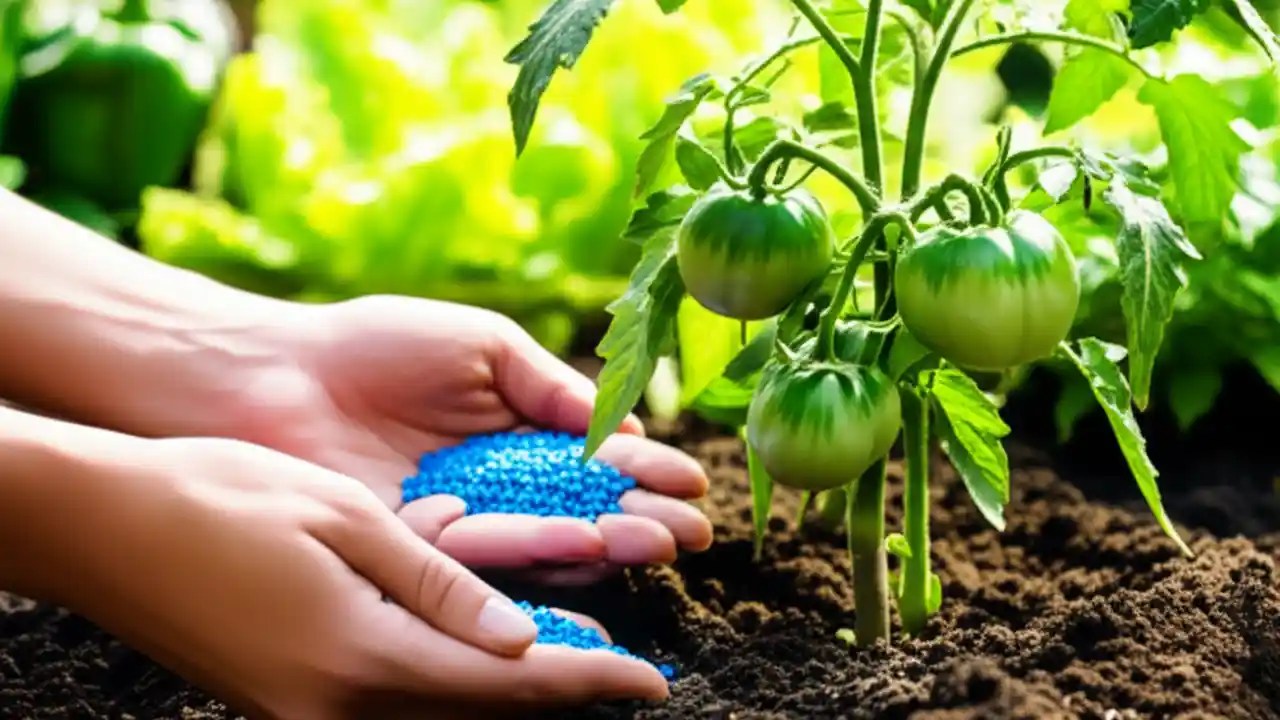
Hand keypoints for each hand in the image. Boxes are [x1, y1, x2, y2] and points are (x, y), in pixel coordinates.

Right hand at [51, 436, 667, 718]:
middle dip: (560, 696)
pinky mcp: (288, 704)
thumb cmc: (222, 497)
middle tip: (624, 671)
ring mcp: (308, 715)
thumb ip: (441, 588)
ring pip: (443, 718)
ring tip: (575, 661)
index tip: (650, 683)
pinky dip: (455, 688)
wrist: (101, 527)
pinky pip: (397, 707)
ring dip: (511, 695)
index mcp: (364, 658)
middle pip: (482, 717)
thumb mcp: (348, 520)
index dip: (588, 684)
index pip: (508, 687)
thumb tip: (521, 640)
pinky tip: (484, 656)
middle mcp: (339, 708)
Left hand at [223, 296, 712, 583]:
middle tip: (693, 532)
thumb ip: (549, 386)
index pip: (595, 463)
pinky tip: (586, 547)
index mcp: (518, 436)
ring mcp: (462, 524)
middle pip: (583, 513)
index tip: (693, 481)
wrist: (279, 374)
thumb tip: (623, 431)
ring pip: (545, 543)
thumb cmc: (379, 346)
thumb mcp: (483, 346)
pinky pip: (485, 558)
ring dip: (607, 545)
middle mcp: (499, 488)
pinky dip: (537, 554)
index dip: (646, 473)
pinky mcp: (419, 553)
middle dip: (642, 521)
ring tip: (658, 542)